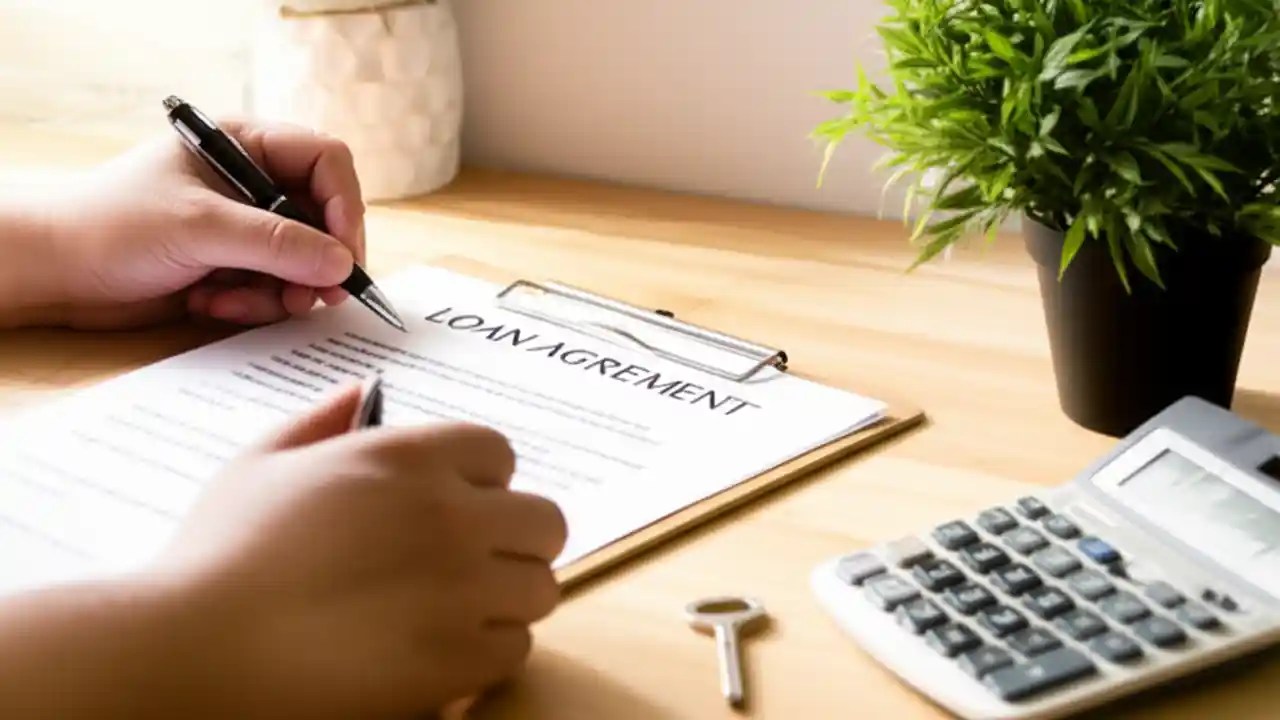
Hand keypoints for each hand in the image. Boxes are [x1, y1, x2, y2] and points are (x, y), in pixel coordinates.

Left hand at [25, 119, 365, 329]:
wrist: (55, 273)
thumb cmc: (112, 226)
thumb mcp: (199, 227)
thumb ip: (274, 244)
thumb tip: (340, 264)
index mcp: (244, 145)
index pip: (326, 161)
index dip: (344, 205)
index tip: (344, 253)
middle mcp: (251, 183)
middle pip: (323, 217)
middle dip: (317, 261)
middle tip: (315, 296)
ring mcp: (243, 227)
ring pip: (303, 261)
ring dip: (281, 290)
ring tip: (240, 303)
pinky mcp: (233, 267)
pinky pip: (274, 288)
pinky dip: (252, 304)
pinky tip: (210, 304)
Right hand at [153, 385, 567, 717]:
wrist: (195, 651)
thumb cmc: (216, 557)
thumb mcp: (261, 465)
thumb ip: (320, 422)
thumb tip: (362, 393)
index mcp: (406, 458)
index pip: (500, 452)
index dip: (479, 480)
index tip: (451, 504)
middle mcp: (449, 516)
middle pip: (544, 520)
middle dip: (514, 537)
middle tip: (471, 559)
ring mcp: (461, 590)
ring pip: (539, 586)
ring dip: (505, 596)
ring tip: (456, 607)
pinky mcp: (458, 660)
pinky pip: (516, 648)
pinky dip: (486, 651)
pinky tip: (440, 650)